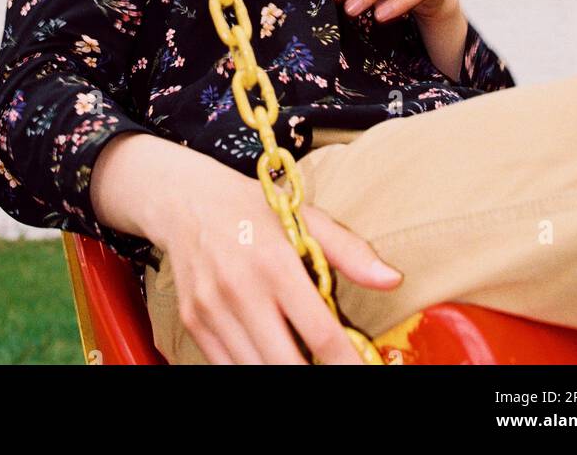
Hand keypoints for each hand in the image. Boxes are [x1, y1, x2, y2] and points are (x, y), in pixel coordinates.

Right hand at [157, 156, 403, 364]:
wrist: (184, 200)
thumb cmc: (251, 208)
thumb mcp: (304, 217)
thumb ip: (350, 251)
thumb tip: (393, 280)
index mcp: (275, 263)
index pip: (320, 333)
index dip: (347, 364)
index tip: (363, 372)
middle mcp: (241, 290)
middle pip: (286, 364)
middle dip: (316, 376)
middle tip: (335, 370)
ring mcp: (212, 311)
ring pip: (255, 372)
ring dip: (284, 373)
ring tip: (303, 359)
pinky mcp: (193, 323)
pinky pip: (226, 367)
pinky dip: (253, 369)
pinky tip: (272, 355)